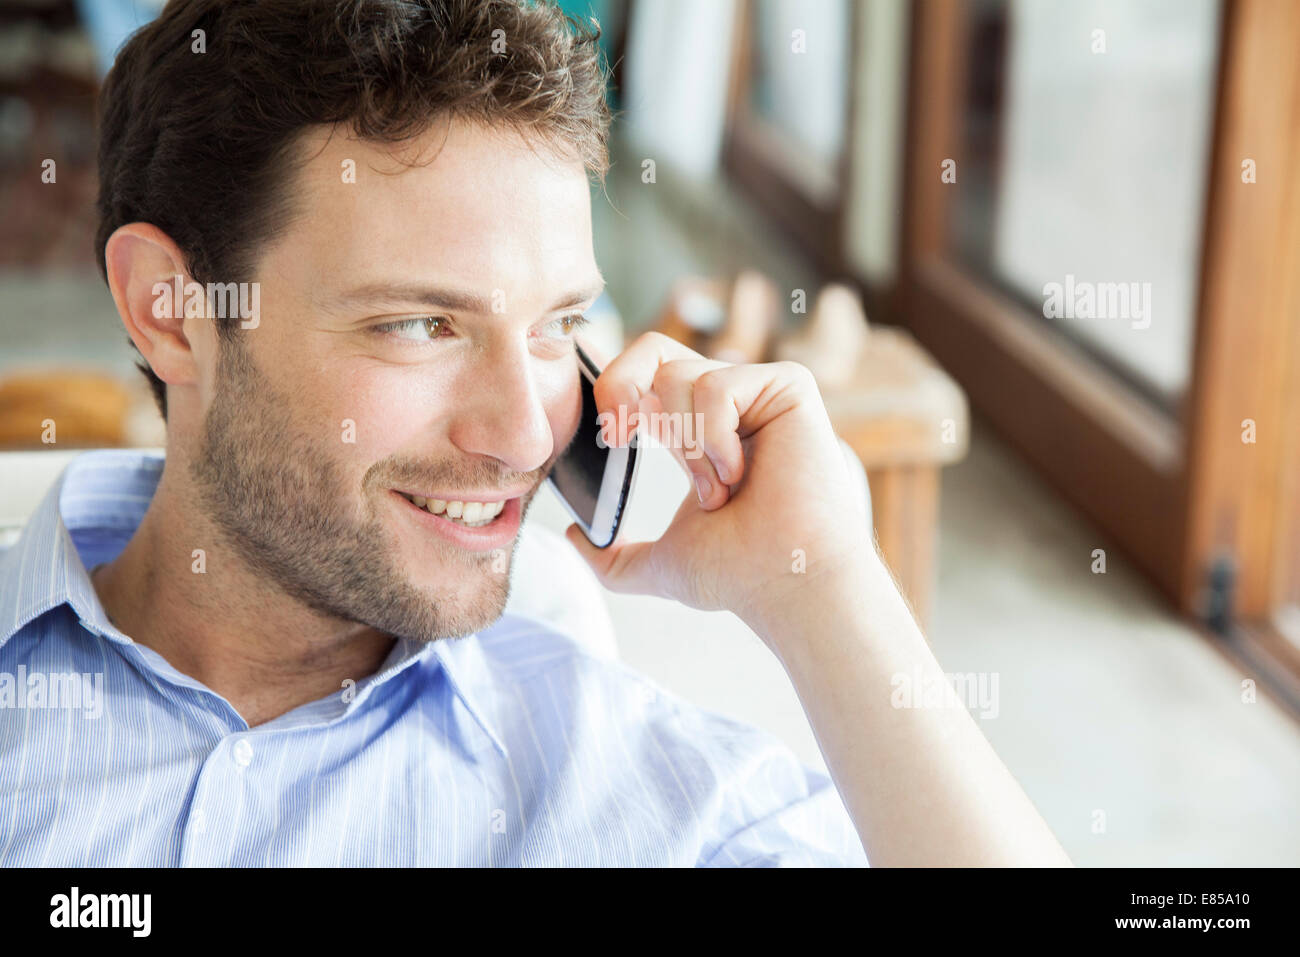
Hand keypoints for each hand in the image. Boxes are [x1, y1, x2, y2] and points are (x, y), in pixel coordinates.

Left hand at [564, 332, 872, 639]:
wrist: (784, 581)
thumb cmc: (736, 573)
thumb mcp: (657, 563)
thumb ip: (610, 556)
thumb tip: (574, 537)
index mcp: (695, 431)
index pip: (642, 377)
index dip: (612, 390)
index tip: (610, 437)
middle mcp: (725, 404)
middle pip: (651, 350)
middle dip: (622, 389)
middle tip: (623, 436)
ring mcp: (757, 391)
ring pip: (677, 374)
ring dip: (685, 444)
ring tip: (718, 488)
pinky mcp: (787, 384)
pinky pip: (715, 385)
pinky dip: (714, 437)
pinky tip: (738, 473)